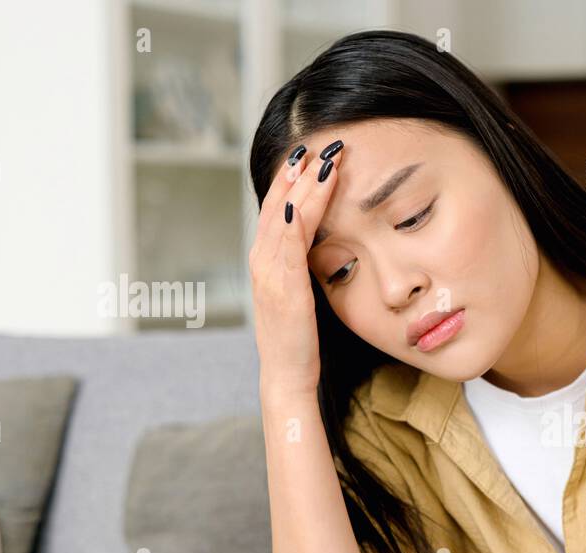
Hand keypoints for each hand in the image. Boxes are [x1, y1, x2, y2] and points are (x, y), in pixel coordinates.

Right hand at [248, 140, 344, 396]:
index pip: (280, 210)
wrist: (287, 377)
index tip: (313, 154)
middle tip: (321, 142)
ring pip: (284, 217)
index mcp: (269, 262)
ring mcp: (269, 273)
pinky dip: (294, 217)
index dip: (294, 181)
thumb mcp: (303, 297)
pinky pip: (288, 244)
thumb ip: (306, 269)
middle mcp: (263, 261)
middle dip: (299, 172)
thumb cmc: (300, 341)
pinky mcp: (282, 288)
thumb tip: (323, 246)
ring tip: (322, 159)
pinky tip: (304, 196)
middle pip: (278, 204)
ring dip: (303, 186)